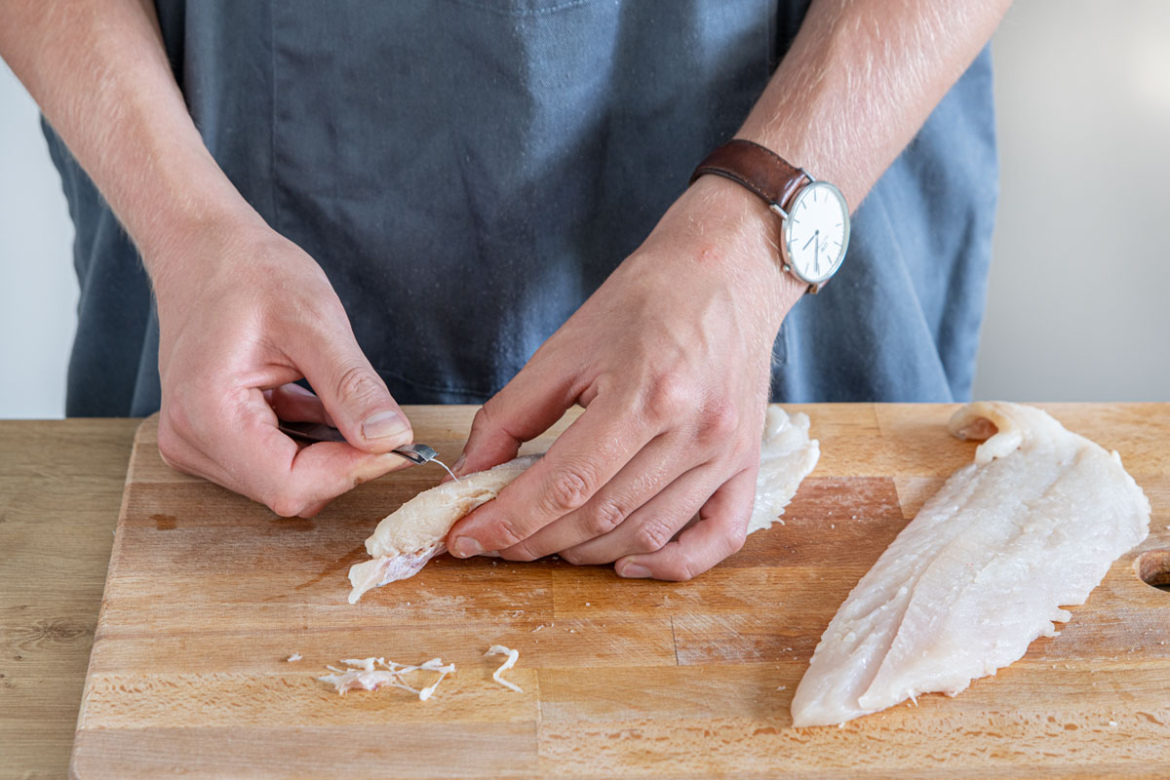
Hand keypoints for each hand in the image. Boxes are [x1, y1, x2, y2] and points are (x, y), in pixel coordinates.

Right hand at [152, 215, 414, 516]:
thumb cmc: (249, 271)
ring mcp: (195, 442)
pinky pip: (273, 460)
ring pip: (284, 480)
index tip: (399, 444)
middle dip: (344, 462)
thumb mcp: (314, 321)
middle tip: (383, 421)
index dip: (353, 471)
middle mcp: (190, 440)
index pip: (291, 485)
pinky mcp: (209, 436)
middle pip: (288, 488)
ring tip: (340, 396)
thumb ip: (353, 387)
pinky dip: (309, 439)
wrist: (202, 248)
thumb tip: (393, 438)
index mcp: (207, 415)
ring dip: (328, 451)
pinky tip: (317, 400)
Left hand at [447, 175, 805, 579]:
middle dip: (535, 541)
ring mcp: (726, 452)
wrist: (726, 269)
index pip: (565, 484)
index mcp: (646, 394)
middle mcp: (693, 431)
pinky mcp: (748, 462)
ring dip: (587, 554)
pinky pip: (719, 537)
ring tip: (545, 544)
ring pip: (648, 534)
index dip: (509, 520)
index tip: (465, 538)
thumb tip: (469, 473)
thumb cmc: (645, 299)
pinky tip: (628, 564)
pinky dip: (673, 563)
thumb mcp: (566, 347)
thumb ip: (510, 415)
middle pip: (601, 517)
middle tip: (495, 542)